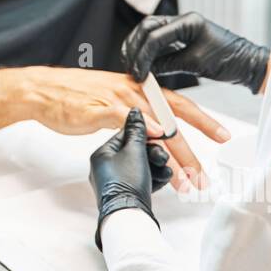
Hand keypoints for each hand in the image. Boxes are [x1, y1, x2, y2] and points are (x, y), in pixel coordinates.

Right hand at [20, 67, 229, 190]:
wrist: (46, 90)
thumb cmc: (77, 99)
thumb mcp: (113, 105)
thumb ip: (134, 118)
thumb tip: (152, 134)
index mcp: (141, 91)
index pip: (180, 106)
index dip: (204, 121)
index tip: (224, 136)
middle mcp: (136, 91)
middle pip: (175, 120)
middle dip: (194, 151)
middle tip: (206, 176)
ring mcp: (120, 98)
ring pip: (157, 126)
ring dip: (174, 156)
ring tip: (186, 180)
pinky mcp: (102, 108)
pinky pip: (129, 119)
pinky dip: (146, 128)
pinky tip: (159, 142)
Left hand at [88, 108, 172, 249]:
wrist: (128, 218)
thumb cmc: (126, 184)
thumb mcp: (134, 151)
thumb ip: (137, 130)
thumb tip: (135, 112)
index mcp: (102, 154)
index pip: (125, 135)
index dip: (145, 134)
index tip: (160, 135)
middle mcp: (106, 168)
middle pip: (135, 152)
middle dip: (154, 155)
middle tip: (163, 158)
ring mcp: (116, 183)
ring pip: (141, 167)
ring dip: (157, 167)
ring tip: (166, 171)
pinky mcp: (126, 195)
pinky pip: (142, 181)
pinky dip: (154, 179)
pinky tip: (164, 179)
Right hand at [122, 12, 270, 93]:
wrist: (246, 62)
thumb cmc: (229, 61)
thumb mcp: (196, 64)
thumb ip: (169, 64)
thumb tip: (147, 71)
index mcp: (189, 22)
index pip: (155, 35)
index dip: (143, 55)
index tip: (138, 73)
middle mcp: (182, 20)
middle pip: (147, 27)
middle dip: (135, 47)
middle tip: (130, 67)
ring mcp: (180, 26)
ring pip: (148, 32)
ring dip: (138, 47)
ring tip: (132, 65)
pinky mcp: (180, 36)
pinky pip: (157, 40)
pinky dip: (147, 51)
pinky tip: (142, 63)